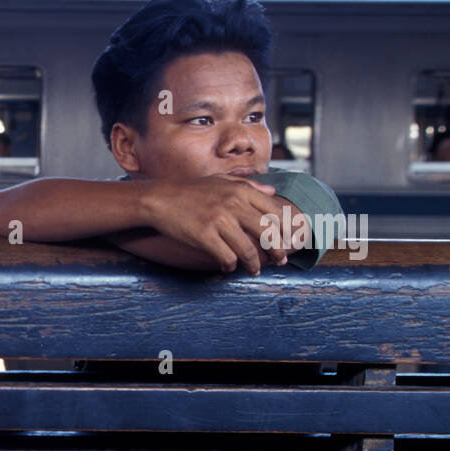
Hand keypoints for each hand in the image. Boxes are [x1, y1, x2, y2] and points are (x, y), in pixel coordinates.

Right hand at [142, 175, 293, 274]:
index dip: (286, 231)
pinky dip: (230, 266)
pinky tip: (228, 267)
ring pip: (249, 250)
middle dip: (278, 251)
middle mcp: (234, 204)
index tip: (289, 243)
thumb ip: (250, 185)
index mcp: (242, 190)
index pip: (276, 213)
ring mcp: (219, 220)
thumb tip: (273, 191)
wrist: (160, 198)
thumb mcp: (222, 180)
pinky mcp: (204, 236)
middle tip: (280, 261)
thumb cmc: (191, 190)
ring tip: (254, 270)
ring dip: (254, 264)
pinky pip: (226, 257)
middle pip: (268, 234)